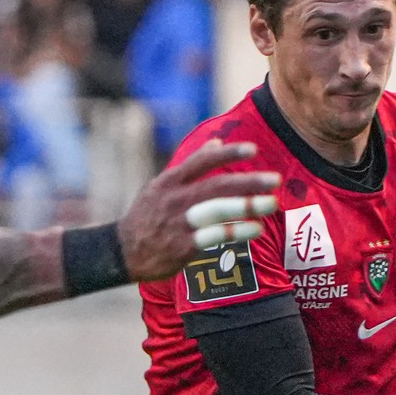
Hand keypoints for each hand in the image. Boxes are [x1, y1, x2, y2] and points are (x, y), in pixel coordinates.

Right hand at [118, 141, 280, 280]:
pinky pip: (215, 237)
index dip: (228, 154)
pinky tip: (256, 229)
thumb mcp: (161, 186)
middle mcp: (175, 199)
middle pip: (216, 186)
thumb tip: (217, 143)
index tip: (253, 149)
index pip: (202, 161)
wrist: (121, 251)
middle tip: (275, 180)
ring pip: (218, 211)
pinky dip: (237, 232)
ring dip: (247, 206)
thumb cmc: (147, 216)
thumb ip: (190, 165)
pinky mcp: (182, 247)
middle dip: (248, 182)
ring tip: (272, 203)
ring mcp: (179, 223)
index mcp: (170, 181)